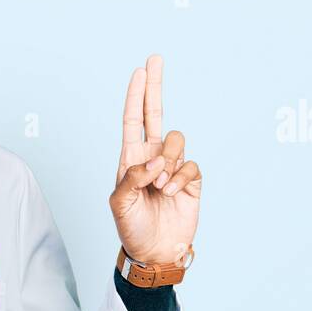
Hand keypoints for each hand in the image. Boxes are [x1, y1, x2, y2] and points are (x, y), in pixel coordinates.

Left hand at [109, 54, 201, 265]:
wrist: (155, 251)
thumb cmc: (132, 229)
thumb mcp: (120, 205)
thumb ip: (131, 178)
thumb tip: (152, 160)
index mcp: (130, 158)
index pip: (133, 120)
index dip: (136, 95)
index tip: (140, 71)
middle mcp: (152, 157)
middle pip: (156, 113)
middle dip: (155, 86)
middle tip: (155, 58)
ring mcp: (173, 167)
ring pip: (177, 141)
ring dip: (168, 161)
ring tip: (158, 186)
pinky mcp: (191, 180)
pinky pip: (191, 164)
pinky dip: (180, 178)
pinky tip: (171, 193)